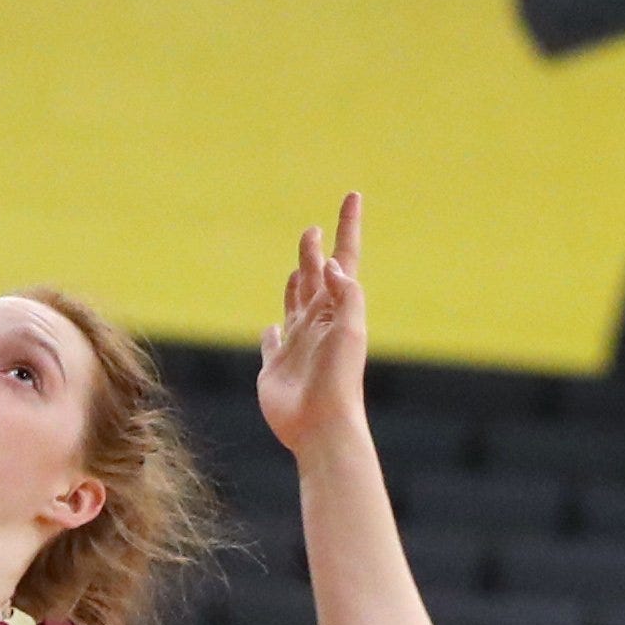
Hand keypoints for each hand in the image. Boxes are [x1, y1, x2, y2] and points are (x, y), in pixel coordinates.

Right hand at [259, 195, 369, 458]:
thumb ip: (344, 294)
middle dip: (313, 252)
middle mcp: (318, 324)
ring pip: (293, 306)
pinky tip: (272, 326)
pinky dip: (271, 332)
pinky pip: (272, 343)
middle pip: (314, 279)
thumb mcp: (350, 330)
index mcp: (337, 311)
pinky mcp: (275, 368)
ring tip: (296, 267)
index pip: (343, 261)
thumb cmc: (339, 380)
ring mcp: (296, 346)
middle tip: (312, 229)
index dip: (347, 228)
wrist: (321, 427)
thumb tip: (330, 264)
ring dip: (295, 284)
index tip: (353, 197)